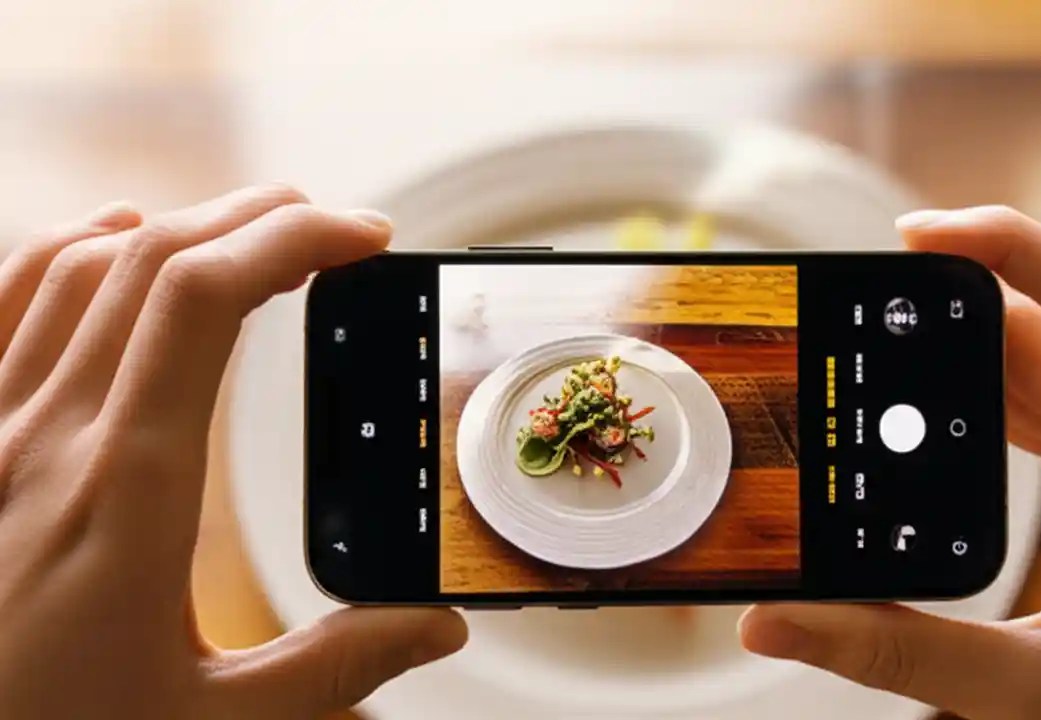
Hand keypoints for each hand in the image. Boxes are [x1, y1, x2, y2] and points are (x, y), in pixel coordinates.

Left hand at [0, 187, 466, 718]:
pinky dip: (71, 248)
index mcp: (126, 490)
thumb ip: (334, 668)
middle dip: (261, 217)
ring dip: (182, 226)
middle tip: (337, 227)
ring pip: (82, 265)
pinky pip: (9, 299)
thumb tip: (435, 627)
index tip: (365, 238)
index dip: (294, 240)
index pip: (208, 302)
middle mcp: (51, 437)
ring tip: (255, 229)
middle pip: (159, 260)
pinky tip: (120, 238)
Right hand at [739, 206, 1040, 718]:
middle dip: (960, 300)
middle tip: (865, 301)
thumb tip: (777, 621)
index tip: (919, 234)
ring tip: (880, 344)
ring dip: (968, 350)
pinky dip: (985, 401)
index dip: (1015, 246)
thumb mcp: (1032, 694)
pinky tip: (930, 409)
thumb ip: (897, 655)